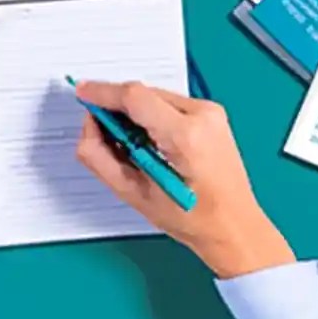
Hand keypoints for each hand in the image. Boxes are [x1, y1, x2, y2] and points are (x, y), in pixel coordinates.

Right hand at [74, 81, 293, 279]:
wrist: (235, 226)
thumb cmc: (191, 218)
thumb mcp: (134, 194)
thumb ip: (100, 157)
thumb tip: (88, 127)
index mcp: (186, 136)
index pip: (134, 97)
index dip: (102, 92)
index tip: (82, 94)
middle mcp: (202, 115)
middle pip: (143, 94)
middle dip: (116, 106)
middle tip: (101, 132)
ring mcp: (211, 112)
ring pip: (154, 97)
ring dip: (134, 113)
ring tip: (130, 146)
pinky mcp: (212, 114)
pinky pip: (168, 103)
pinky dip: (151, 116)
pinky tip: (150, 142)